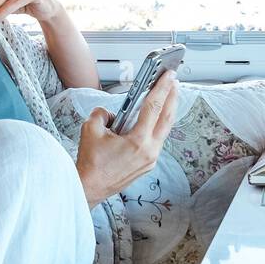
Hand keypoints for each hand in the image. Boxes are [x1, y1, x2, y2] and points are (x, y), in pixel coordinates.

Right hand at [74, 70, 178, 207]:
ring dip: (167, 111)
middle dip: (172, 97)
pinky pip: (157, 140)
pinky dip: (157, 126)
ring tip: (167, 97)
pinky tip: (154, 119)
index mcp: (137, 141)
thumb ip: (102, 113)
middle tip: (174, 82)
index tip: (169, 76)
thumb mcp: (90, 129)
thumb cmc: (90, 163)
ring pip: (164, 130)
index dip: (162, 88)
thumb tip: (110, 113)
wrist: (90, 188)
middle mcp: (149, 151)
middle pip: (167, 118)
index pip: (153, 107)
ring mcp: (151, 159)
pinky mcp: (148, 165)